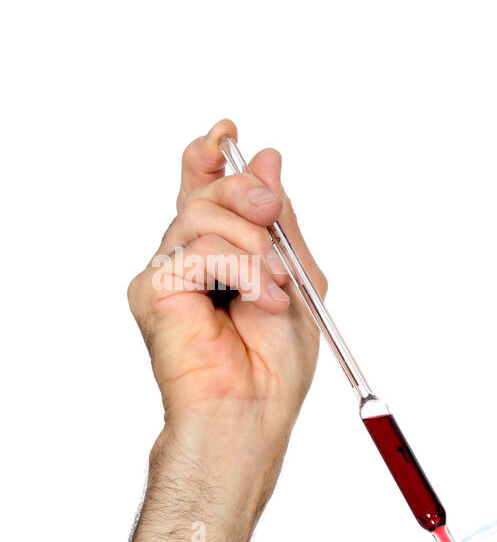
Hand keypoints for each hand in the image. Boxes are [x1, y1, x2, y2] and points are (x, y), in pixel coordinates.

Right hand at [109, 119, 327, 541]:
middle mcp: (187, 257)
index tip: (231, 131)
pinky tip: (256, 300)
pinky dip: (240, 271)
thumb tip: (266, 160)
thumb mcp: (297, 277)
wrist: (255, 410)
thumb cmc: (274, 364)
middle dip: (249, 195)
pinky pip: (199, 249)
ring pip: (203, 215)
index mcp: (220, 254)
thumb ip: (280, 222)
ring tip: (272, 289)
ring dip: (253, 247)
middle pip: (206, 190)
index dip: (212, 155)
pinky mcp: (154, 289)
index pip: (203, 187)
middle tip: (273, 216)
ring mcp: (167, 272)